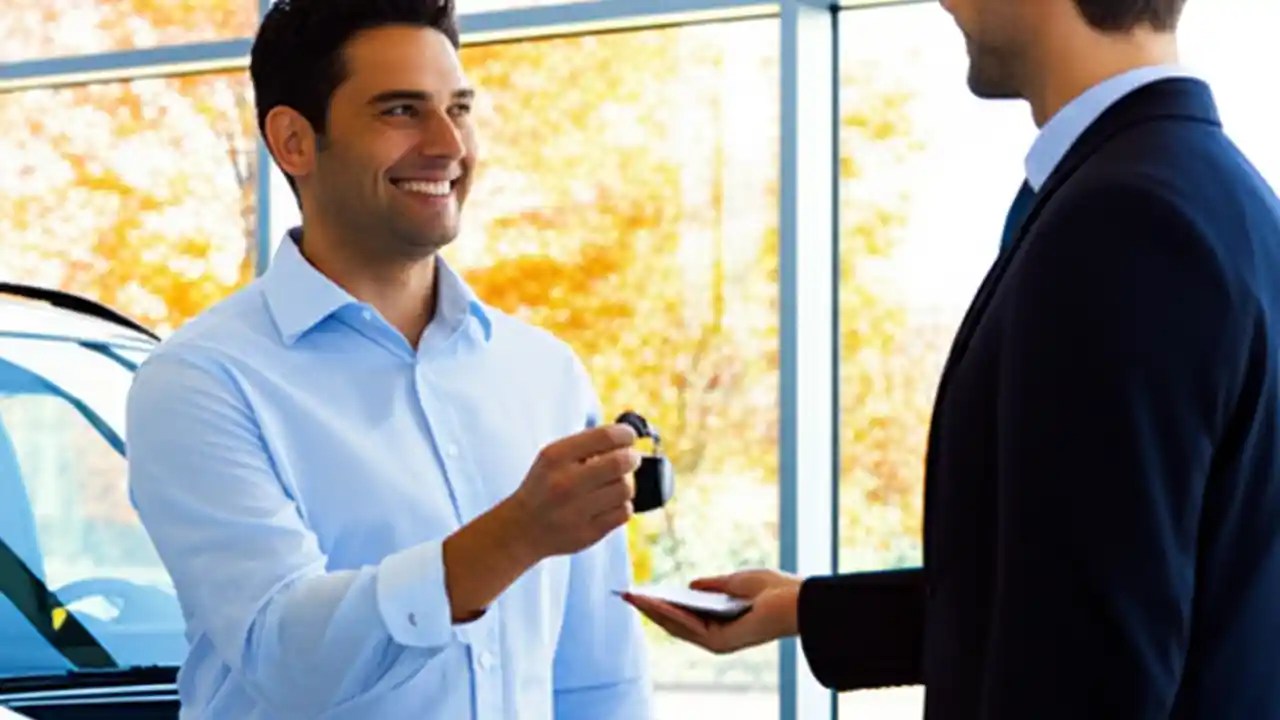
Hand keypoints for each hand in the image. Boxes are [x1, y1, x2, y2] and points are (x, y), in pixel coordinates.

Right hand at [507, 423, 639, 559]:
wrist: (522, 529)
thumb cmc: (546, 485)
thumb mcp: (553, 457)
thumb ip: (587, 445)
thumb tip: (627, 437)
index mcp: (556, 457)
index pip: (605, 437)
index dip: (625, 434)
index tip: (629, 436)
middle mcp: (565, 483)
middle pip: (620, 463)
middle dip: (631, 458)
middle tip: (630, 459)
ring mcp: (576, 511)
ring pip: (625, 489)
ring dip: (624, 483)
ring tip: (612, 484)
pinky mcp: (588, 533)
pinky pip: (624, 512)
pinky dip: (621, 505)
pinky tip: (607, 504)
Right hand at [622, 569, 801, 654]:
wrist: (798, 600)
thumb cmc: (775, 589)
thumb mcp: (737, 581)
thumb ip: (713, 585)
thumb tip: (690, 585)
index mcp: (724, 621)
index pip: (687, 615)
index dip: (664, 605)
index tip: (644, 593)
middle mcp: (719, 635)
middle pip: (678, 623)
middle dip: (652, 609)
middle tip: (628, 596)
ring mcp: (718, 641)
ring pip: (679, 627)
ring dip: (655, 612)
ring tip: (634, 598)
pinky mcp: (720, 643)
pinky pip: (689, 628)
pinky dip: (670, 615)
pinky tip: (655, 603)